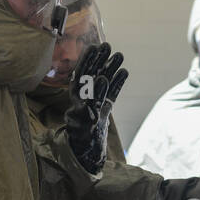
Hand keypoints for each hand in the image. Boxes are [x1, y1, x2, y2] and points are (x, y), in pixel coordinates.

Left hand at [66, 43, 128, 174]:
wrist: (87, 154)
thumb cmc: (81, 137)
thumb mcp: (85, 117)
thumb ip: (93, 97)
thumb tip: (102, 77)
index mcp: (75, 97)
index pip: (81, 73)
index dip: (88, 60)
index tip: (95, 47)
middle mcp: (84, 97)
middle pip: (92, 74)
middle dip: (100, 60)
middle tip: (108, 46)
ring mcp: (95, 102)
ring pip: (104, 81)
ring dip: (111, 68)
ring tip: (120, 55)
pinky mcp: (104, 109)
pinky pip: (112, 93)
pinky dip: (118, 83)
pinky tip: (124, 71)